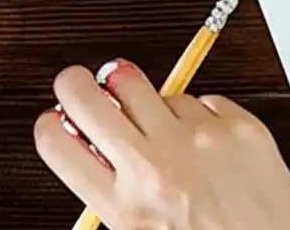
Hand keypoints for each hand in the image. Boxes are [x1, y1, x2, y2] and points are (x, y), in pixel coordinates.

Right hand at [35, 61, 289, 229]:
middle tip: (83, 87)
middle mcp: (155, 169)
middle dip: (76, 83)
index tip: (59, 120)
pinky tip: (206, 144)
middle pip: (83, 92)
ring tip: (155, 122)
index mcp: (124, 206)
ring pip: (142, 85)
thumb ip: (113, 193)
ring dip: (143, 100)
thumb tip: (87, 144)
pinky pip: (199, 98)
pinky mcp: (238, 126)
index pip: (56, 140)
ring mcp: (196, 141)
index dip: (51, 124)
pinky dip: (198, 115)